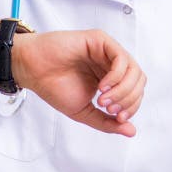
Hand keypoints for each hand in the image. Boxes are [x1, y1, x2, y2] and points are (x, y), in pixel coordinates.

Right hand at [0, 29, 145, 136]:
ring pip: (133, 70)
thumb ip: (107, 122)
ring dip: (123, 90)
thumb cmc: (54, 87)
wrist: (33, 70)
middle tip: (109, 109)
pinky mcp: (100, 40)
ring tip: (103, 100)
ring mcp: (107, 51)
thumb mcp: (84, 111)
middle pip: (139, 81)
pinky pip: (121, 58)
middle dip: (129, 100)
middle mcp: (111, 63)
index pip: (135, 92)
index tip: (116, 118)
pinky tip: (102, 87)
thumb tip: (131, 131)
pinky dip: (117, 76)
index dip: (131, 107)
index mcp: (111, 78)